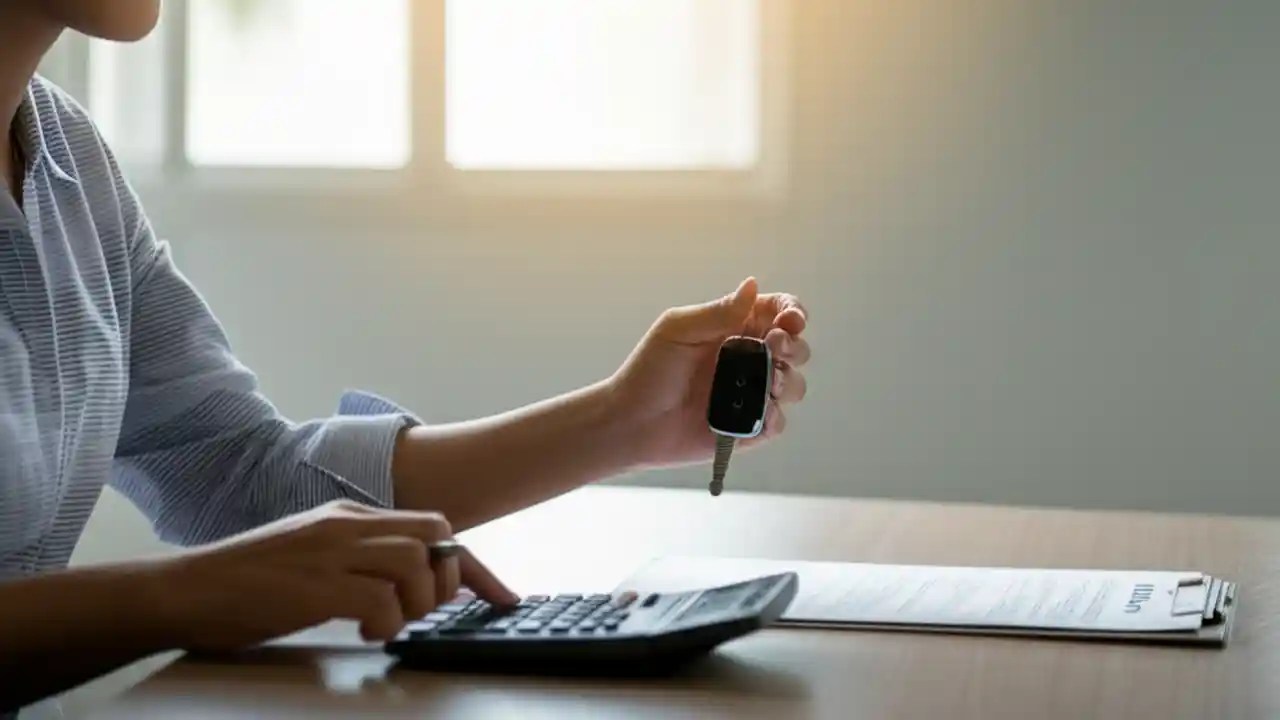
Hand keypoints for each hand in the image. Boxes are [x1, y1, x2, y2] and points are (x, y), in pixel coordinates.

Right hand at [146, 500, 517, 649]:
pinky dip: (385, 621)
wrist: (184, 590)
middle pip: (436, 534)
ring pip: (414, 562)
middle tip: (423, 610)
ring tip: (385, 621)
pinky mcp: (314, 584)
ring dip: (416, 602)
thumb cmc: (245, 583)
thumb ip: (360, 560)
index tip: (502, 595)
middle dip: (448, 579)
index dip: (474, 566)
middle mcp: (346, 524)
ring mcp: (330, 550)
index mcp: (349, 515)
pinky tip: (362, 630)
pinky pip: (379, 597)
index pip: (433, 529)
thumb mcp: (313, 557)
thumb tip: (411, 586)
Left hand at [611, 277, 809, 467]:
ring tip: (767, 384)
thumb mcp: (679, 331)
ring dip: (788, 382)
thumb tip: (752, 285)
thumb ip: (718, 312)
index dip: (792, 312)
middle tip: (776, 347)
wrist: (631, 422)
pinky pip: (777, 422)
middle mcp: (748, 359)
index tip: (790, 320)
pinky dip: (773, 417)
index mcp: (734, 329)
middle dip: (795, 346)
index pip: (777, 312)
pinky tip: (756, 414)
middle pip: (795, 347)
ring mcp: (751, 394)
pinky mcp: (748, 428)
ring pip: (793, 385)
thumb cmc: (648, 370)